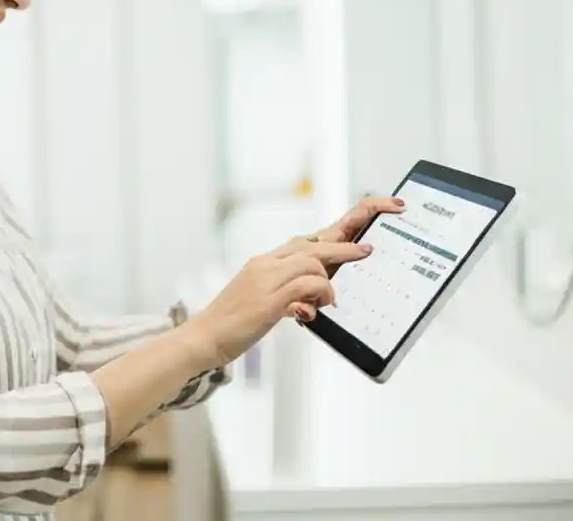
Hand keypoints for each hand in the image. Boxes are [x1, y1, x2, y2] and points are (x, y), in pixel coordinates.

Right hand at [181, 196, 405, 370]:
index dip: (333, 236)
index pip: (304, 241)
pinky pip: (306, 285)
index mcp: (264, 262)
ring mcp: (265, 279)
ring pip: (313, 261)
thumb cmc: (233, 323)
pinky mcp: (268, 298)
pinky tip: (315, 310)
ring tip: (328, 302)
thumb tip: (312, 297)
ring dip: (328, 282)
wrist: (204, 337)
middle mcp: (265, 264)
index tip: (357, 234)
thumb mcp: (263, 301)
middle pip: (313, 244)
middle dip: (345, 246)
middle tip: (368, 251)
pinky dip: (319, 294)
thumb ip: (288, 293)